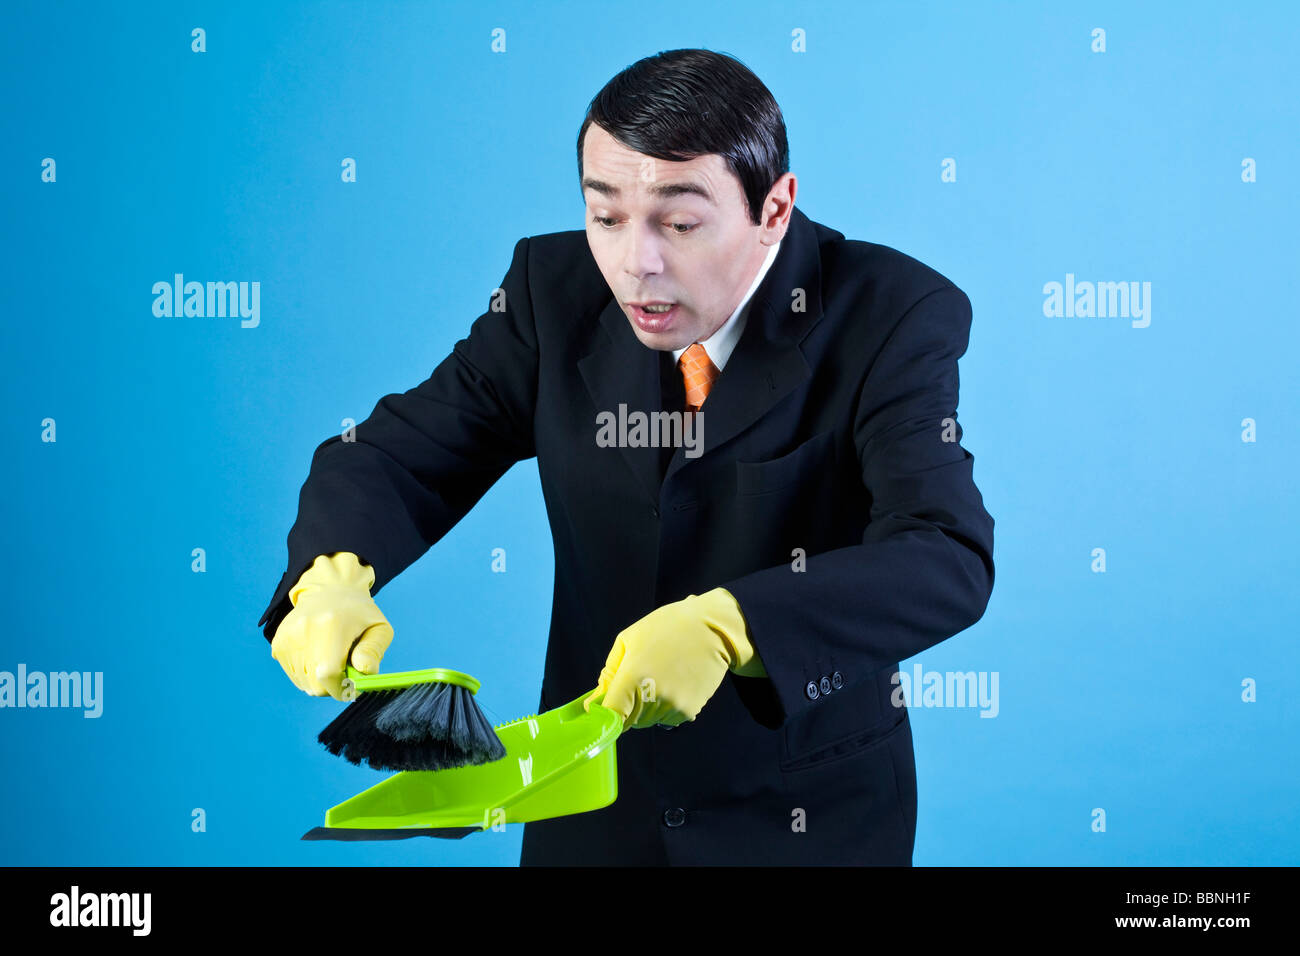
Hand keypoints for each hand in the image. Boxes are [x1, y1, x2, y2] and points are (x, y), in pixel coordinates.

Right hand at [270, 552, 393, 700]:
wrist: (330, 590)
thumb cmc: (359, 614)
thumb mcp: (378, 628)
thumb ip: (373, 651)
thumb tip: (364, 671)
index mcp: (332, 625)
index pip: (329, 673)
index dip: (340, 688)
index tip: (350, 687)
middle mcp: (305, 629)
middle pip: (314, 683)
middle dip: (332, 686)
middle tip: (344, 671)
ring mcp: (288, 637)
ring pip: (303, 683)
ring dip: (319, 680)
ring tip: (330, 659)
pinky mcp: (278, 643)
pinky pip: (293, 675)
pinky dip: (307, 674)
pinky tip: (317, 655)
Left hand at [584, 588, 764, 729]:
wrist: (713, 629)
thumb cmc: (667, 627)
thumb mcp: (629, 640)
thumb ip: (609, 674)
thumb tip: (593, 704)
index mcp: (632, 678)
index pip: (610, 717)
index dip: (605, 716)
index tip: (605, 707)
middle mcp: (652, 699)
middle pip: (629, 721)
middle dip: (628, 707)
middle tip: (641, 678)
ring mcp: (672, 708)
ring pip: (648, 721)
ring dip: (648, 707)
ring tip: (662, 677)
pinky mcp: (689, 712)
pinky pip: (668, 719)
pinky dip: (667, 707)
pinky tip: (676, 683)